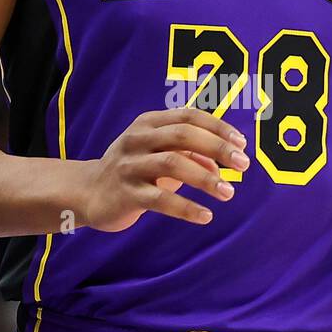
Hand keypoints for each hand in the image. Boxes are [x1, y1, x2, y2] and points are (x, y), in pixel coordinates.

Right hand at [79, 107, 248, 231]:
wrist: (88, 193)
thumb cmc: (134, 170)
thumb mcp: (161, 156)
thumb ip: (191, 155)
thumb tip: (221, 164)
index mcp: (148, 123)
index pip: (188, 116)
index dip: (217, 127)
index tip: (242, 143)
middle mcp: (137, 139)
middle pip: (182, 135)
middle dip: (217, 147)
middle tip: (243, 165)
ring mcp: (129, 166)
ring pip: (172, 164)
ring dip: (205, 178)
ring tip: (228, 192)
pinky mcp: (126, 194)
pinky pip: (161, 200)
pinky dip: (186, 207)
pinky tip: (206, 215)